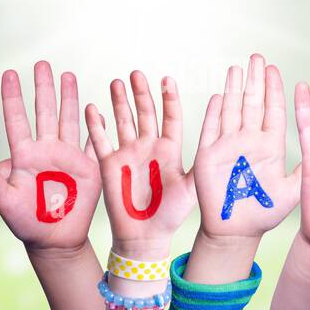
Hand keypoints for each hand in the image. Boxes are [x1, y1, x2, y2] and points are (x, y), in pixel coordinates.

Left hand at [0, 61, 100, 251]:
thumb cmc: (25, 222)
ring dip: (68, 98)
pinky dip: (96, 128)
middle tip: (41, 63)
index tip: (10, 74)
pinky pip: (94, 143)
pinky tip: (97, 109)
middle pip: (44, 112)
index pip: (17, 120)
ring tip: (66, 74)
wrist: (53, 240)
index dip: (13, 98)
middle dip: (43, 87)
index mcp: (24, 155)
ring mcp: (68, 157)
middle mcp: (46, 150)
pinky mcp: (88, 168)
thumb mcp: (4, 200)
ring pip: (69, 120)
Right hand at [85, 71, 194, 259]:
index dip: (169, 98)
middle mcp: (149, 147)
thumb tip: (217, 141)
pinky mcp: (109, 164)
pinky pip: (101, 140)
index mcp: (169, 149)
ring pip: (123, 120)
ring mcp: (128, 153)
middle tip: (137, 73)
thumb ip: (199, 167)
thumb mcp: (190, 189)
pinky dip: (96, 125)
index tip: (166, 79)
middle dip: (141, 93)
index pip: (170, 117)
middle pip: (145, 113)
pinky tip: (92, 108)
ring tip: (117, 82)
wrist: (144, 235)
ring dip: (120, 102)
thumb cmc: (170, 215)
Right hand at [193, 54, 299, 239]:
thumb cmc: (265, 213)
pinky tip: (217, 95)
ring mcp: (228, 146)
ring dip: (234, 89)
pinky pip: (211, 128)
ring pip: (231, 110)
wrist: (236, 231)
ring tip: (237, 68)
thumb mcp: (293, 191)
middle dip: (255, 80)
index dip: (273, 89)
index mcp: (269, 145)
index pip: (272, 110)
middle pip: (252, 103)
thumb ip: (305, 170)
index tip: (273, 69)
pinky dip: (213, 112)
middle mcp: (249, 141)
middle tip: (257, 57)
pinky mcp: (208, 155)